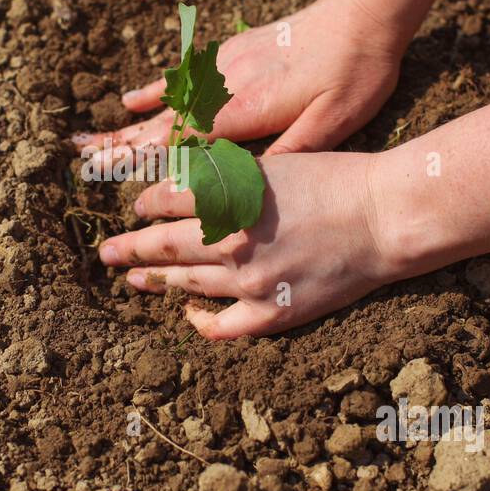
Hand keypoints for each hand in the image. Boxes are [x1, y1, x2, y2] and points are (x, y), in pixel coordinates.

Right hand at [73, 0, 407, 161]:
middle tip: (83, 165)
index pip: (185, 143)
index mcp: (245, 110)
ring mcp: (222, 68)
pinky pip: (182, 76)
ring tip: (92, 142)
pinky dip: (153, 90)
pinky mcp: (229, 54)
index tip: (113, 179)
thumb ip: (287, 153)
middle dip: (121, 148)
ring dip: (127, 126)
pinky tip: (128, 101)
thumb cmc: (353, 73)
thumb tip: (247, 183)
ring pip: (165, 104)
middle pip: (162, 124)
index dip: (148, 164)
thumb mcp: (332, 122)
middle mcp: (224, 88)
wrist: (362, 12)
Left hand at [97, 152, 403, 338]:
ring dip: (155, 280)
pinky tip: (188, 315)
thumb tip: (185, 184)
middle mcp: (229, 240)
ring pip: (185, 283)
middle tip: (106, 253)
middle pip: (161, 244)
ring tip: (133, 280)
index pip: (166, 200)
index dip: (146, 204)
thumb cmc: (334, 179)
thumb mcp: (272, 163)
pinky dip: (199, 322)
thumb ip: (226, 176)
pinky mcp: (271, 312)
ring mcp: (248, 281)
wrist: (383, 218)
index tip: (139, 207)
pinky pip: (221, 326)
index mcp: (227, 197)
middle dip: (129, 248)